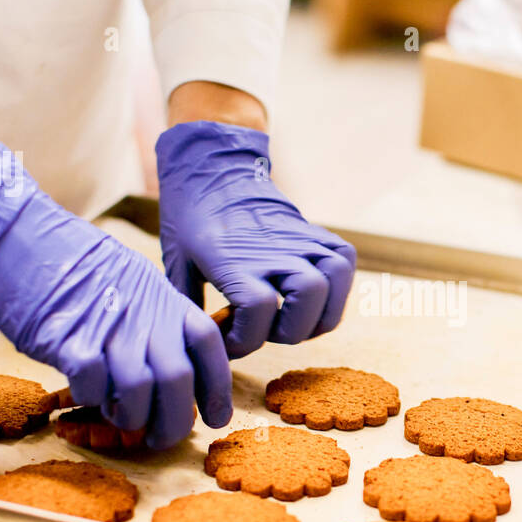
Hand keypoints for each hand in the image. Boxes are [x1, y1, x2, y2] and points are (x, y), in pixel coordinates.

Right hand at [0, 141, 231, 447]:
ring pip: (140, 392)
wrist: (13, 233)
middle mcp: (143, 313)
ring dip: (132, 417)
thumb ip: (155, 316)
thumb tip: (169, 363)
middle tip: (162, 436)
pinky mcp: (67, 340)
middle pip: (179, 380)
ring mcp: (107, 326)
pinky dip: (92, 401)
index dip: (218, 387)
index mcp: (162, 297)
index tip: (215, 416)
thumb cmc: (68, 258)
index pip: (209, 346)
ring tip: (120, 418)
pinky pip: (93, 387)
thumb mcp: (131, 276)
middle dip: (174, 420)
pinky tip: (85, 395)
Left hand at [155, 121, 356, 359]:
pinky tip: (314, 298)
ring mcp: (299, 239)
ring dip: (317, 316)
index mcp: (233, 259)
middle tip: (265, 329)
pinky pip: (344, 264)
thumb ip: (190, 311)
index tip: (229, 341)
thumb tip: (203, 348)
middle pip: (307, 298)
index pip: (257, 310)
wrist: (214, 173)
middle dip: (288, 331)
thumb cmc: (191, 223)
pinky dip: (337, 288)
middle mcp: (273, 249)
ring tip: (294, 320)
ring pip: (332, 284)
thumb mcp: (177, 267)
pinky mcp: (316, 234)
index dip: (243, 340)